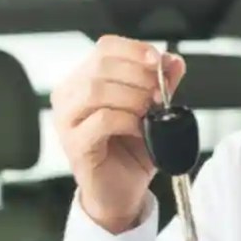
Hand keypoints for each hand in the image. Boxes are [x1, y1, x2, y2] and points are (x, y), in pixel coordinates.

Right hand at [51, 34, 186, 232]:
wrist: (121, 193)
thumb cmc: (130, 151)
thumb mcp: (153, 111)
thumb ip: (161, 85)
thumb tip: (173, 61)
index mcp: (83, 80)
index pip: (105, 48)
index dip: (134, 50)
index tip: (159, 62)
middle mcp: (69, 96)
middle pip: (101, 65)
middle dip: (139, 76)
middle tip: (160, 94)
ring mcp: (66, 120)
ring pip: (97, 89)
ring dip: (133, 97)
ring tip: (151, 112)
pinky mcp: (74, 144)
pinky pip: (101, 120)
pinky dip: (127, 120)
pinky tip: (140, 130)